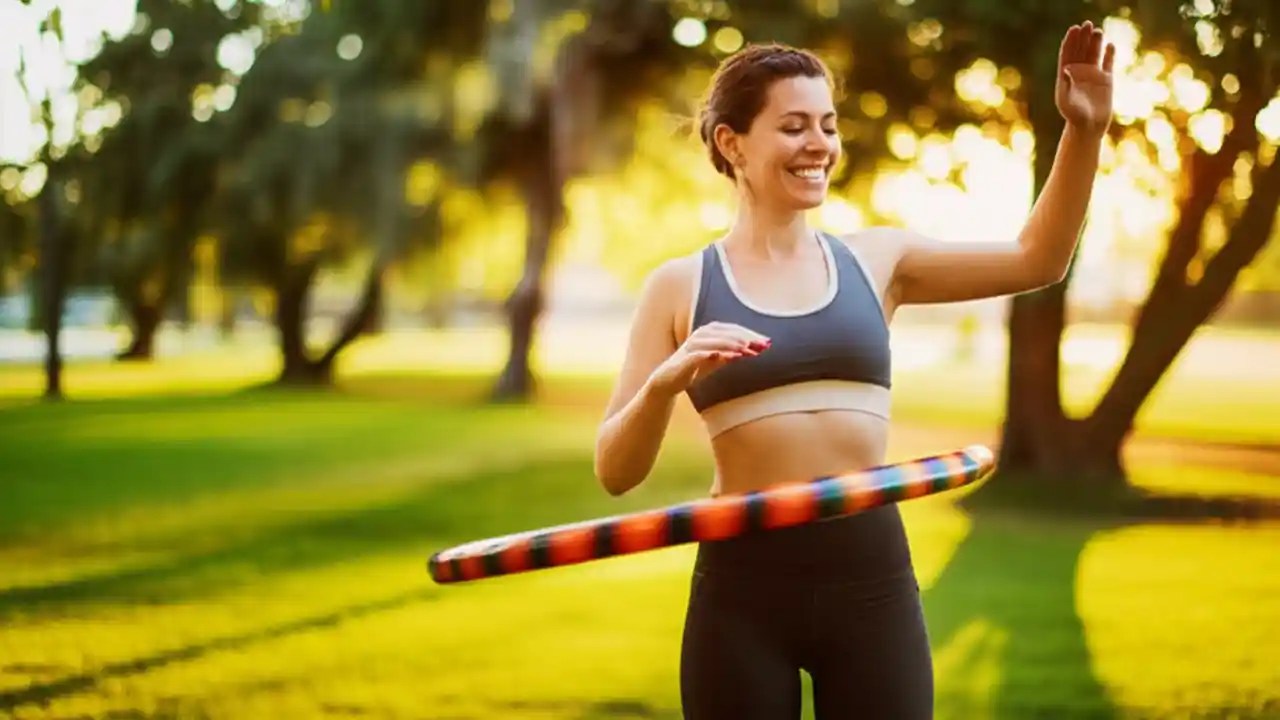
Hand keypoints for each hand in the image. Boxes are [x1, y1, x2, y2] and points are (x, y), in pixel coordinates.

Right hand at [648, 321, 769, 396]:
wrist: (667, 382)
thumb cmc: (692, 370)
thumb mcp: (716, 361)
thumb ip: (732, 354)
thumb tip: (754, 349)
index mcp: (708, 332)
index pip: (733, 329)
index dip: (751, 334)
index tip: (768, 342)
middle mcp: (701, 334)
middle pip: (728, 332)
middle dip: (747, 338)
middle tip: (764, 345)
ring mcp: (693, 345)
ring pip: (718, 341)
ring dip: (735, 344)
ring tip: (750, 350)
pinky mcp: (686, 358)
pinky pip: (705, 353)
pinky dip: (719, 353)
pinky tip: (732, 357)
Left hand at [1056, 20, 1115, 134]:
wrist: (1089, 128)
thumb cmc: (1075, 116)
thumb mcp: (1067, 101)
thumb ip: (1066, 84)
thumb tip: (1067, 68)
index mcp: (1066, 76)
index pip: (1067, 54)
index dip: (1070, 41)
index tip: (1074, 29)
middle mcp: (1079, 73)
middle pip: (1081, 50)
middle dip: (1083, 37)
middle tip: (1086, 24)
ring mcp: (1093, 76)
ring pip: (1094, 54)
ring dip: (1095, 42)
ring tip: (1097, 30)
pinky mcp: (1106, 80)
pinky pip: (1108, 63)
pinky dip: (1109, 54)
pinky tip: (1110, 45)